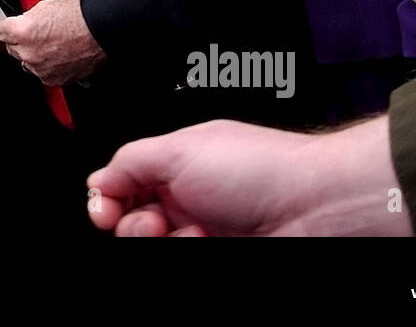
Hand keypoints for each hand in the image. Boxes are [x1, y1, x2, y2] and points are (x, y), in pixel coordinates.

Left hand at [0, 0, 105, 85]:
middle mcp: (29, 53)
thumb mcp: (43, 6)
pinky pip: (41, 73)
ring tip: (52, 44)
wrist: (99, 30)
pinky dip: (46, 66)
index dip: (4, 28)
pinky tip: (58, 54)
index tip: (6, 28)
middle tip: (37, 34)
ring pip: (26, 62)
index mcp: (22, 32)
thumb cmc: (77, 17)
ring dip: (34, 55)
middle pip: (12, 49)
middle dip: (20, 42)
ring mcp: (40, 68)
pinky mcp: (52, 79)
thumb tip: (18, 24)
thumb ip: (25, 19)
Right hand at [86, 117, 412, 235]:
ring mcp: (206, 234)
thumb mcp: (180, 149)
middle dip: (133, 224)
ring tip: (188, 234)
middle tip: (152, 222)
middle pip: (132, 223)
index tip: (106, 208)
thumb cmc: (264, 169)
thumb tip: (98, 182)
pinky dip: (182, 254)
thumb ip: (130, 160)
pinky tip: (200, 243)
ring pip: (156, 247)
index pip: (122, 184)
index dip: (108, 197)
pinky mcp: (220, 260)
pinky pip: (184, 267)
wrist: (318, 208)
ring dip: (158, 241)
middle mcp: (190, 200)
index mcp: (178, 165)